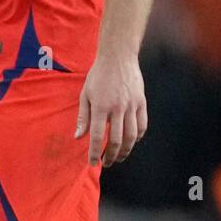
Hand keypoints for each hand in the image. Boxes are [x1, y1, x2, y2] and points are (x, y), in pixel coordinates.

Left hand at [75, 49, 146, 166]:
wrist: (118, 57)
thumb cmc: (98, 76)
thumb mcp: (85, 94)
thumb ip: (83, 117)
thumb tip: (78, 137)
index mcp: (100, 106)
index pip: (97, 136)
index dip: (94, 152)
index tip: (92, 163)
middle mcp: (117, 108)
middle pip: (116, 140)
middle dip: (110, 156)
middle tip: (105, 163)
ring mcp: (132, 105)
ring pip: (131, 136)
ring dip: (125, 151)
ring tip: (118, 158)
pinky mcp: (142, 102)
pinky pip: (142, 125)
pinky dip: (137, 138)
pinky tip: (130, 142)